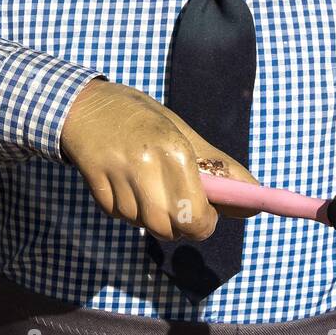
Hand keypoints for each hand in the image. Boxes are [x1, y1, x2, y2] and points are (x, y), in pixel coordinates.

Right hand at [59, 79, 258, 241]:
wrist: (84, 106)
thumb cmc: (142, 118)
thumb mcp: (182, 132)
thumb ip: (218, 168)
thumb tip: (252, 201)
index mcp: (174, 150)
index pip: (195, 215)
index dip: (206, 223)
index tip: (208, 216)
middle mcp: (146, 166)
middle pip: (170, 228)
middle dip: (180, 225)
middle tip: (180, 204)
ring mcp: (118, 178)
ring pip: (145, 225)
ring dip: (152, 215)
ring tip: (148, 184)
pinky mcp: (96, 188)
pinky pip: (122, 217)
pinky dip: (129, 208)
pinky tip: (125, 182)